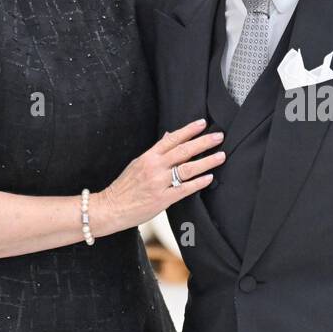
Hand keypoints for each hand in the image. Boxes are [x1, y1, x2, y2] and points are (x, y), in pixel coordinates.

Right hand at [99, 119, 223, 230]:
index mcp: (148, 157)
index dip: (189, 130)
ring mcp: (159, 183)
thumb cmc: (125, 187)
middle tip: (219, 136)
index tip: (203, 123)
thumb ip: (155, 151)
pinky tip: (210, 178)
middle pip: (183, 151)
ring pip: (187, 168)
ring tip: (221, 156)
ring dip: (207, 161)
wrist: (111, 208)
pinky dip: (198, 183)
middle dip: (203, 142)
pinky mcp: (162, 199)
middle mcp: (154, 167)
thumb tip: (168, 134)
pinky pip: (184, 189)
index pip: (171, 138)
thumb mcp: (137, 163)